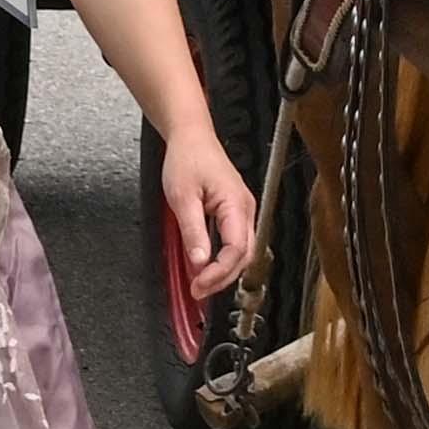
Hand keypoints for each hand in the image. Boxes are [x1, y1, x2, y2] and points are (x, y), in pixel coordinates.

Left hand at [152, 120, 256, 298]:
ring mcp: (242, 211)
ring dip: (224, 270)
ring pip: (242, 251)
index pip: (236, 250)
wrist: (191, 137)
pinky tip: (207, 265)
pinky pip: (235, 241)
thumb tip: (199, 262)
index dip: (219, 272)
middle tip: (198, 290)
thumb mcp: (182, 197)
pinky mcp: (235, 212)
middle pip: (244, 255)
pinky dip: (223, 258)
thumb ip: (193, 231)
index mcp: (236, 205)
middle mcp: (246, 210)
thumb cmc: (187, 159)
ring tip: (201, 282)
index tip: (198, 285)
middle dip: (223, 277)